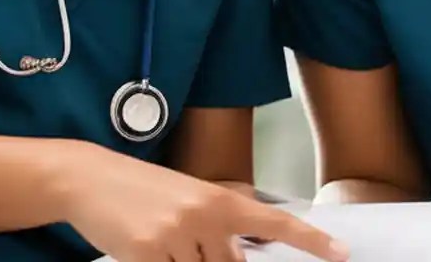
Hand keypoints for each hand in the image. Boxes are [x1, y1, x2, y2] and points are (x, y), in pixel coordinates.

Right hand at [58, 142, 348, 261]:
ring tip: (155, 239)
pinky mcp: (146, 254)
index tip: (341, 253)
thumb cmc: (141, 189)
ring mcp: (175, 236)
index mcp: (219, 198)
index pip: (273, 221)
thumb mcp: (187, 197)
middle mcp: (203, 216)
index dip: (310, 239)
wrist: (89, 177)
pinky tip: (141, 250)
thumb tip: (234, 260)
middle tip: (178, 240)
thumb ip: (216, 227)